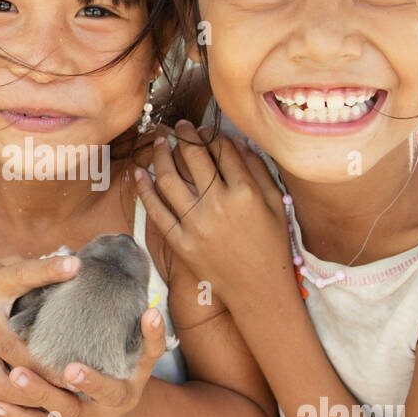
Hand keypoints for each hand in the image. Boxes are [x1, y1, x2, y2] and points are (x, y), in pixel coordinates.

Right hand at [0, 251, 85, 412]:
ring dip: (32, 396)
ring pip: (0, 386)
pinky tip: (40, 412)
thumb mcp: (8, 270)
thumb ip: (37, 269)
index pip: (21, 277)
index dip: (48, 271)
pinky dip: (14, 412)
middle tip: (77, 378)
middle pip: (12, 351)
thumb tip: (75, 265)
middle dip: (45, 368)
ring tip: (62, 400)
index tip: (75, 266)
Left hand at [0, 308, 168, 416]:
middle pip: (70, 408)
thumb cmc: (131, 371)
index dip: (91, 381)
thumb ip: (149, 338)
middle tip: (19, 373)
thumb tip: (153, 312)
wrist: (125, 409)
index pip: (108, 389)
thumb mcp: (145, 358)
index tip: (70, 368)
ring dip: (25, 404)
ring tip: (5, 383)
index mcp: (123, 397)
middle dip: (44, 392)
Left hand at [133, 119, 297, 309]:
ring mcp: (196, 225)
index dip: (211, 134)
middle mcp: (219, 205)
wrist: (259, 290)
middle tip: (179, 126)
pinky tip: (140, 173)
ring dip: (161, 155)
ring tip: (159, 143)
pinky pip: (157, 211)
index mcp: (245, 193)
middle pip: (194, 158)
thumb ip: (258, 170)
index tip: (203, 128)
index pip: (222, 151)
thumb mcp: (277, 204)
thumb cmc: (273, 246)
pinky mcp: (181, 243)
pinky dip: (145, 190)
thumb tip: (236, 142)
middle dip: (185, 135)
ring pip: (169, 179)